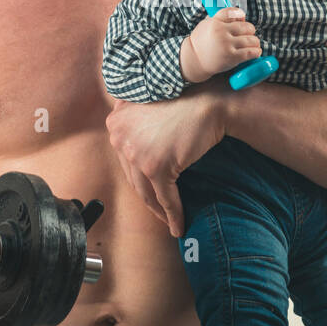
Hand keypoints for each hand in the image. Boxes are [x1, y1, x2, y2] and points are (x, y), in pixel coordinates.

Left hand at [105, 83, 228, 237]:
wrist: (210, 101)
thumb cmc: (187, 102)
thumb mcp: (149, 108)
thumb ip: (137, 127)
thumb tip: (139, 156)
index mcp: (116, 122)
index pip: (125, 159)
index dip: (139, 178)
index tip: (150, 190)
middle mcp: (119, 136)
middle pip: (133, 177)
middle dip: (148, 197)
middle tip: (160, 211)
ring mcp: (136, 152)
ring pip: (146, 191)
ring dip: (158, 210)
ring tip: (169, 221)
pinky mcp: (156, 166)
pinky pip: (165, 197)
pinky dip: (173, 213)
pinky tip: (179, 224)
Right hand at [182, 7, 260, 82]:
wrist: (194, 60)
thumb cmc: (202, 42)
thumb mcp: (207, 24)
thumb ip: (222, 19)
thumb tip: (242, 17)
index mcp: (215, 23)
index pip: (232, 12)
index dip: (240, 14)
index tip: (242, 18)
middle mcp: (221, 33)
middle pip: (246, 27)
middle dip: (250, 30)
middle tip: (249, 34)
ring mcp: (227, 45)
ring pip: (251, 40)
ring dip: (255, 42)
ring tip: (253, 44)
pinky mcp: (232, 57)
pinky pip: (251, 52)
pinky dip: (256, 52)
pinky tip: (255, 51)